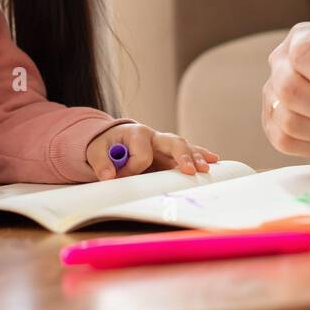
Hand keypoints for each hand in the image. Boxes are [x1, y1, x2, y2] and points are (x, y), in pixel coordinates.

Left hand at [86, 124, 220, 179]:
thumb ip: (101, 163)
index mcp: (137, 133)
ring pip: (184, 147)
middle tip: (189, 170)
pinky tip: (214, 161)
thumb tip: (109, 176)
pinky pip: (188, 152)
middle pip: (172, 142)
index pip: (142, 154)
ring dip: (195, 158)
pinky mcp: (169, 153)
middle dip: (181, 156)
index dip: (134, 168)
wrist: (111, 140)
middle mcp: (154, 136)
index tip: (122, 176)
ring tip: (206, 168)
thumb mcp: (96, 151)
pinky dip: (200, 155)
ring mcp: (164, 144)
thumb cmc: (105, 145)